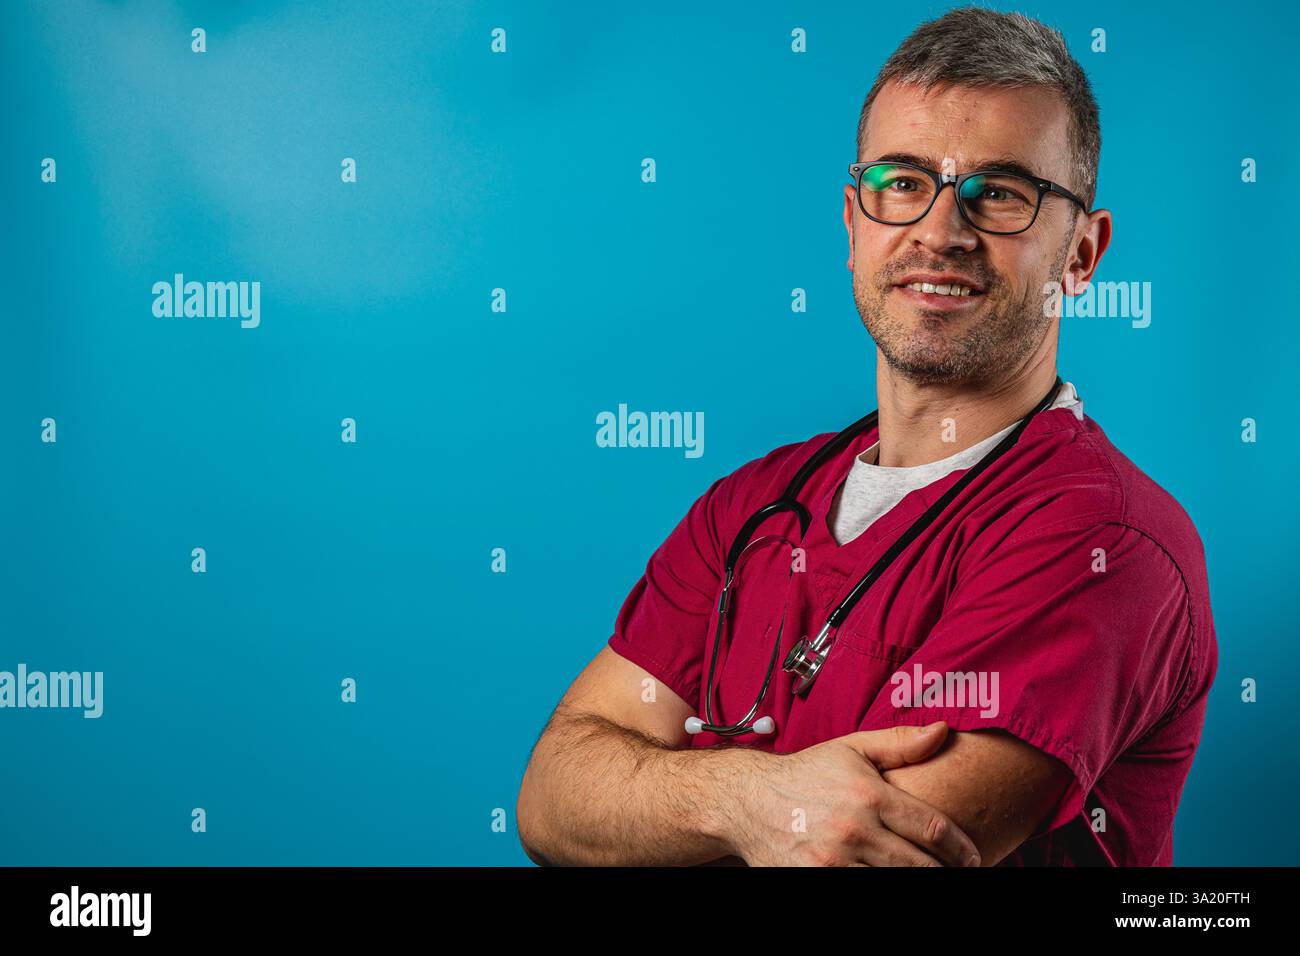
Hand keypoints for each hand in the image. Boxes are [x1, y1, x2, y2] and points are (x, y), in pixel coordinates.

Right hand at [726, 721, 981, 866]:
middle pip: (919, 865)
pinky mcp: (814, 879)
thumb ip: (899, 743)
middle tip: (956, 872)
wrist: (746, 800)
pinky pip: (860, 889)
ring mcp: (833, 860)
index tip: (973, 857)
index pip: (931, 828)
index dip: (960, 848)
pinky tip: (886, 878)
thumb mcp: (851, 749)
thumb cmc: (805, 773)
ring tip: (926, 874)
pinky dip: (878, 886)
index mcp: (869, 794)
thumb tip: (942, 731)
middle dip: (943, 872)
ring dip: (915, 881)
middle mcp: (854, 828)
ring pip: (893, 881)